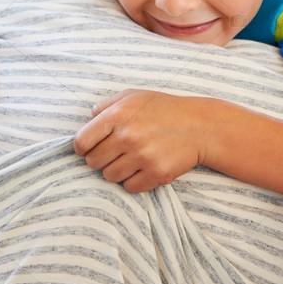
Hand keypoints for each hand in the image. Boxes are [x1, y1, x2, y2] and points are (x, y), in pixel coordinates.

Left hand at [73, 89, 203, 192]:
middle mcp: (128, 136)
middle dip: (100, 159)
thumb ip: (107, 104)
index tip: (89, 148)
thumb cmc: (164, 109)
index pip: (82, 142)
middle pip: (93, 162)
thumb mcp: (134, 96)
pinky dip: (133, 180)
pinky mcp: (157, 173)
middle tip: (115, 153)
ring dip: (116, 170)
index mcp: (118, 115)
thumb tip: (89, 116)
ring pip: (109, 176)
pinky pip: (129, 187)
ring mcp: (142, 156)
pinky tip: (143, 168)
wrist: (200, 126)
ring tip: (130, 160)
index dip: (82, 147)